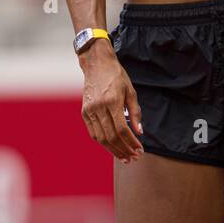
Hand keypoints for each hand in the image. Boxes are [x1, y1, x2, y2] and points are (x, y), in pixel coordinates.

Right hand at [80, 43, 143, 164]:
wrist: (97, 64)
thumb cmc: (116, 76)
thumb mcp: (131, 92)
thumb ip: (135, 113)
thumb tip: (139, 132)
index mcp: (112, 101)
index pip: (122, 129)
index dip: (131, 143)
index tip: (139, 150)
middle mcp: (98, 107)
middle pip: (111, 137)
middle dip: (124, 150)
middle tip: (133, 158)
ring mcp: (89, 110)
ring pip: (101, 138)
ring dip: (113, 150)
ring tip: (124, 157)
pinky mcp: (84, 112)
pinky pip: (93, 133)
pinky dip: (103, 143)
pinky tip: (112, 148)